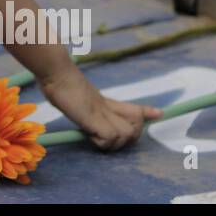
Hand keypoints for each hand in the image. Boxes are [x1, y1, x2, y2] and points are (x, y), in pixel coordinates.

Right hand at [39, 65, 162, 150]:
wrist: (57, 74)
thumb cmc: (58, 82)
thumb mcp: (71, 95)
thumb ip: (80, 104)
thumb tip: (70, 104)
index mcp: (105, 101)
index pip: (133, 108)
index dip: (146, 112)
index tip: (158, 113)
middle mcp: (109, 107)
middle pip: (136, 124)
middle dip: (127, 135)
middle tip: (104, 133)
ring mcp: (104, 112)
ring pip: (127, 134)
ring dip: (112, 140)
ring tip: (93, 132)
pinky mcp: (96, 119)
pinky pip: (111, 137)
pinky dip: (101, 141)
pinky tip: (88, 132)